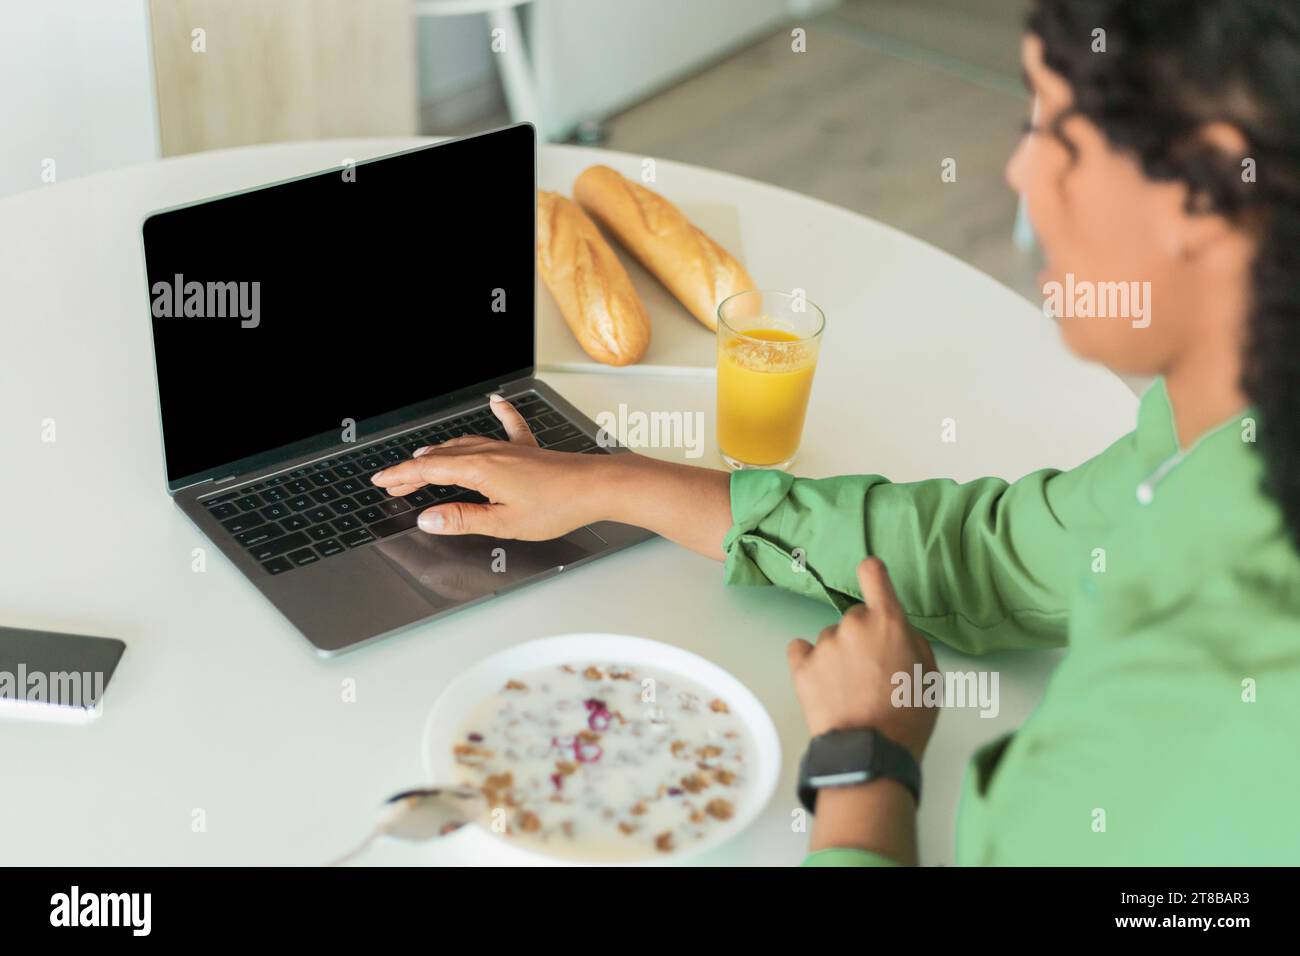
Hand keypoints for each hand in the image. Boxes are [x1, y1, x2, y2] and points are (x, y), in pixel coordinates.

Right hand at [370, 394, 612, 540]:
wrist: (596, 487)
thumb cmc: (557, 506)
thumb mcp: (504, 523)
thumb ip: (463, 519)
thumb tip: (427, 518)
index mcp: (480, 470)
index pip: (429, 472)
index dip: (402, 476)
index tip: (381, 480)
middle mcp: (491, 453)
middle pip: (442, 458)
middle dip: (415, 470)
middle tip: (395, 483)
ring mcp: (510, 448)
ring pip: (466, 444)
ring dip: (441, 452)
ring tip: (424, 458)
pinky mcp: (529, 450)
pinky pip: (509, 425)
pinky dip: (500, 413)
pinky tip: (496, 401)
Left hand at [787, 558, 938, 760]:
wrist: (871, 752)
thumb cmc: (909, 717)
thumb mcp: (929, 675)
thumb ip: (912, 641)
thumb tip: (897, 631)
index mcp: (888, 622)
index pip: (873, 574)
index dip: (872, 573)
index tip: (871, 574)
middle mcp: (853, 625)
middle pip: (855, 617)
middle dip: (863, 636)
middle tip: (871, 670)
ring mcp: (824, 645)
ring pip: (830, 638)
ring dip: (838, 654)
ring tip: (849, 689)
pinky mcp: (801, 667)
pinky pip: (801, 649)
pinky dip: (810, 660)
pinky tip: (822, 682)